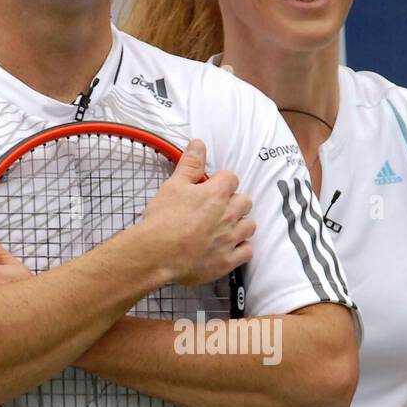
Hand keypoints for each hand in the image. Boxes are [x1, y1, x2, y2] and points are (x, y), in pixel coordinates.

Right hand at [140, 140, 254, 285]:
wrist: (156, 253)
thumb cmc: (163, 219)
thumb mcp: (174, 185)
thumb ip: (190, 164)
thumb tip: (199, 145)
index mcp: (217, 193)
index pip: (231, 178)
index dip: (222, 181)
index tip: (212, 187)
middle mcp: (228, 215)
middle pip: (245, 201)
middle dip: (234, 202)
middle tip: (217, 207)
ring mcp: (230, 239)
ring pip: (249, 226)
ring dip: (240, 224)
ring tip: (225, 226)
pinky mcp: (227, 261)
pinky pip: (247, 251)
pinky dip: (241, 248)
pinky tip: (228, 247)